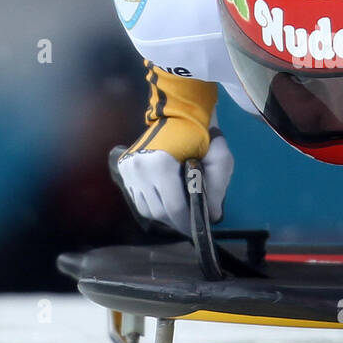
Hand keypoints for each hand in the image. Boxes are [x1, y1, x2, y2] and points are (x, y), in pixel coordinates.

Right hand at [115, 130, 233, 234]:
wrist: (178, 114)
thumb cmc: (201, 135)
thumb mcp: (219, 158)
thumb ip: (218, 188)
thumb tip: (211, 216)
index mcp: (160, 165)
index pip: (173, 207)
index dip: (187, 223)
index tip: (197, 229)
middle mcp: (139, 169)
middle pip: (158, 212)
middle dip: (176, 222)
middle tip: (189, 225)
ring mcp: (128, 169)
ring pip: (146, 209)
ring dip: (162, 215)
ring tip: (177, 214)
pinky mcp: (123, 169)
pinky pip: (137, 199)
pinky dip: (151, 204)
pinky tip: (164, 202)